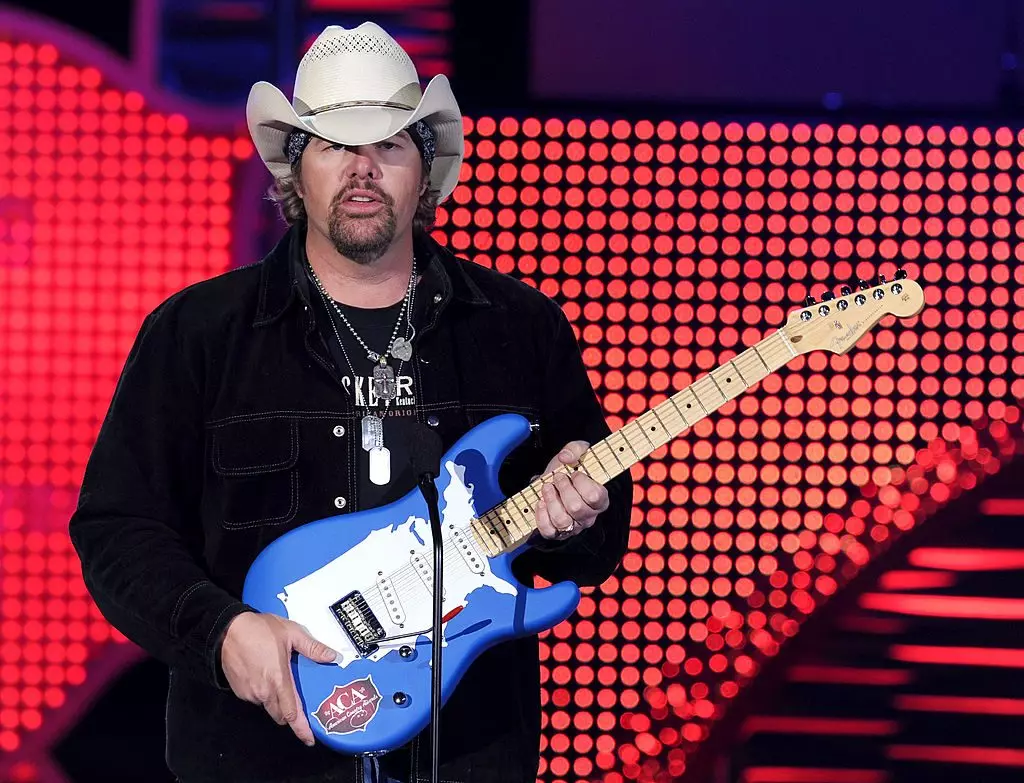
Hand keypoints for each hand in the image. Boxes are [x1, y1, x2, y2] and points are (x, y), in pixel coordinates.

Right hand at [220, 612, 336, 745]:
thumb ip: (313, 648)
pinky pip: (256, 698)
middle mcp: (263, 691)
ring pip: (267, 705)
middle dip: (290, 713)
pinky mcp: (239, 690)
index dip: (301, 729)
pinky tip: (266, 675)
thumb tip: (332, 657)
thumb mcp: (291, 633)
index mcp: (278, 680)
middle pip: (280, 714)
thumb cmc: (258, 630)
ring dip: (276, 700)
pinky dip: (263, 693)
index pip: (292, 713)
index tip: (309, 739)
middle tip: (299, 702)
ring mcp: (249, 693)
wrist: (227, 629)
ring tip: (281, 681)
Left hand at [535, 441, 608, 540]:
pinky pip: (548, 530)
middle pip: (576, 508)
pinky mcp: (557, 533)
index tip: (573, 473)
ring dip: (551, 500)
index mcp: (600, 499)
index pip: (595, 496)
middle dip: (563, 488)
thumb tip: (565, 457)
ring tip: (547, 487)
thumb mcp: (576, 453)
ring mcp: (574, 527)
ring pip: (562, 521)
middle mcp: (589, 516)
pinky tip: (541, 502)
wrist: (555, 480)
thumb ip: (575, 449)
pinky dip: (541, 515)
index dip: (581, 482)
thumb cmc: (569, 469)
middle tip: (557, 477)